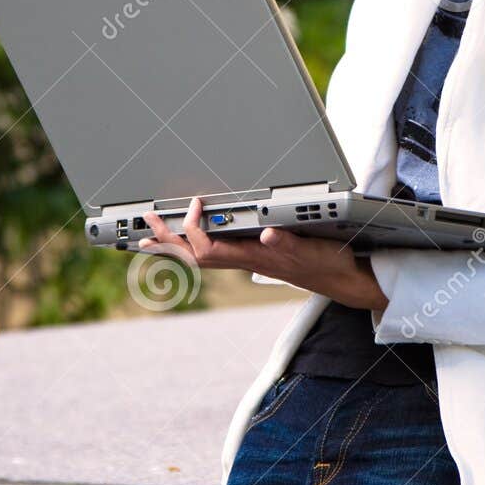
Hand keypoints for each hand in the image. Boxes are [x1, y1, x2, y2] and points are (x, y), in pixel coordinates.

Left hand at [137, 196, 388, 311]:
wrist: (340, 280)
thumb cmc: (325, 263)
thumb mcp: (311, 250)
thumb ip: (288, 242)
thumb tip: (267, 232)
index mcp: (252, 255)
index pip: (209, 248)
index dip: (193, 228)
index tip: (193, 204)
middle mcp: (243, 258)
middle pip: (193, 254)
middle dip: (166, 239)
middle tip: (144, 224)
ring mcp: (245, 259)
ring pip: (198, 256)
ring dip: (172, 245)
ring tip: (148, 237)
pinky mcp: (251, 255)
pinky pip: (211, 252)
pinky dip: (190, 246)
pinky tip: (182, 243)